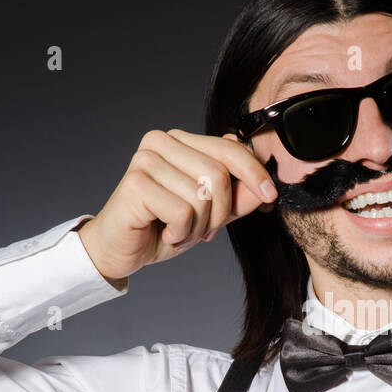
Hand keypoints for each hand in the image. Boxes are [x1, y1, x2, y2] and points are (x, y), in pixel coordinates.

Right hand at [77, 128, 277, 281]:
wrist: (121, 250)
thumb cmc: (162, 227)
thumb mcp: (210, 214)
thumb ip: (237, 199)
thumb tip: (266, 187)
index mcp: (181, 141)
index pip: (230, 149)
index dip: (255, 173)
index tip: (270, 196)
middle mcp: (161, 142)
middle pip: (219, 174)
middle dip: (220, 213)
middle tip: (205, 231)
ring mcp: (146, 159)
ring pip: (202, 196)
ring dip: (198, 227)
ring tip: (178, 232)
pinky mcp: (136, 183)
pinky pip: (183, 212)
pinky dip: (180, 233)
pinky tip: (164, 233)